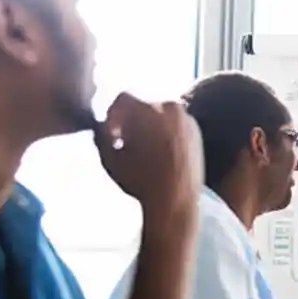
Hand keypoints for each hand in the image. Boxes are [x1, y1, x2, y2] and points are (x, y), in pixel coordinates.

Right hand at [95, 93, 201, 219]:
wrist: (176, 199)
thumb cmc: (140, 181)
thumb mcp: (110, 159)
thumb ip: (101, 136)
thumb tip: (101, 125)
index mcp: (146, 110)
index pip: (122, 99)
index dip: (113, 115)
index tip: (111, 132)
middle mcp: (169, 107)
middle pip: (142, 105)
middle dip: (131, 120)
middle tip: (126, 141)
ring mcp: (186, 118)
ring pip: (160, 113)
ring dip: (149, 125)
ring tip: (144, 149)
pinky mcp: (196, 130)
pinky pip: (175, 122)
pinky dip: (165, 131)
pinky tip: (160, 152)